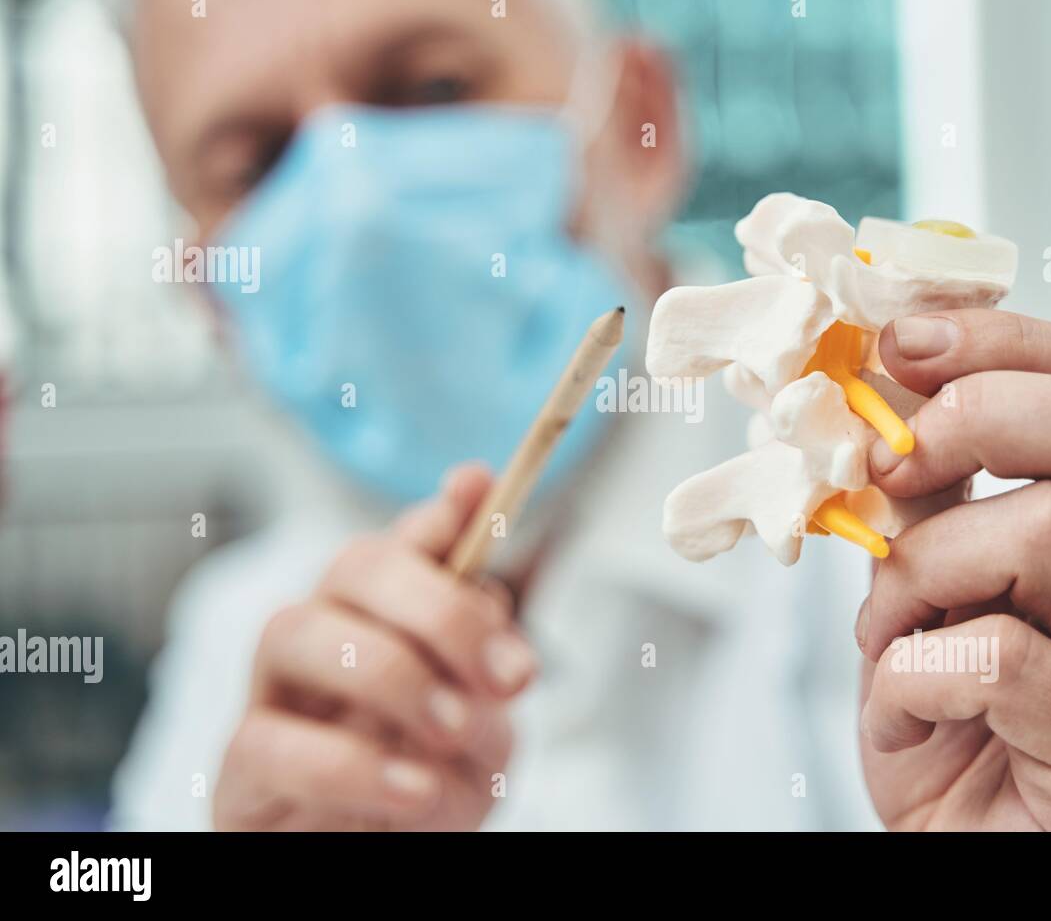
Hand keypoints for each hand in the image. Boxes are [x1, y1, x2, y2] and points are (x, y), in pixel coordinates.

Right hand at [213, 463, 535, 830]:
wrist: (384, 863)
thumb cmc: (425, 790)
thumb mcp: (481, 724)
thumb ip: (481, 649)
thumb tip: (484, 561)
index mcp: (384, 620)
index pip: (402, 543)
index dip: (439, 511)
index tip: (478, 487)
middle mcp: (322, 639)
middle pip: (352, 566)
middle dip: (440, 607)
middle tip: (509, 677)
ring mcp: (272, 697)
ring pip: (293, 629)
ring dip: (391, 674)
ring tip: (454, 734)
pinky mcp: (241, 772)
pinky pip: (269, 742)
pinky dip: (352, 764)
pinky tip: (414, 790)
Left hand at [856, 310, 1050, 830]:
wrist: (969, 848)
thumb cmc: (954, 708)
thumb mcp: (934, 574)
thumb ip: (931, 487)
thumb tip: (881, 373)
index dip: (1010, 344)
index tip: (902, 344)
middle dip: (979, 417)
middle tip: (889, 466)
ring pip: (1050, 533)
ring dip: (920, 570)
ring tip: (889, 626)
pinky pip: (999, 656)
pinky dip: (911, 669)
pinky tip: (905, 707)